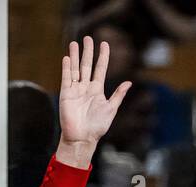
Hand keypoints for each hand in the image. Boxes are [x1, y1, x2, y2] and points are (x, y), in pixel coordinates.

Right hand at [56, 37, 131, 167]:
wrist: (83, 138)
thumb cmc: (98, 126)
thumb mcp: (111, 109)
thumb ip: (118, 95)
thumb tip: (129, 82)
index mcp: (98, 91)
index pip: (100, 69)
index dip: (103, 57)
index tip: (105, 44)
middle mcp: (86, 88)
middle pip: (86, 65)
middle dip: (87, 52)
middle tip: (88, 38)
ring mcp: (75, 90)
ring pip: (75, 69)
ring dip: (75, 56)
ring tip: (75, 43)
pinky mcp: (66, 94)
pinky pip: (66, 78)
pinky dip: (67, 68)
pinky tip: (67, 57)